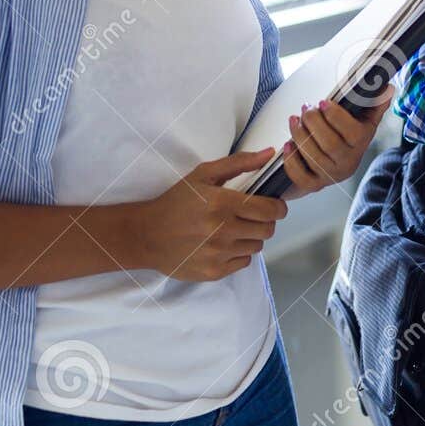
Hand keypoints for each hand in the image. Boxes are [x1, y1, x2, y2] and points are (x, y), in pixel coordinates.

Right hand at [131, 150, 288, 281]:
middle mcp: (222, 231)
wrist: (146, 235)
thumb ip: (239, 163)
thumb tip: (270, 154)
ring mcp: (218, 254)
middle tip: (250, 216)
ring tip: (233, 229)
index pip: (270, 210)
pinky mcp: (214, 272)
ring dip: (251, 237)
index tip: (273, 205)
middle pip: (267, 230)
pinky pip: (243, 262)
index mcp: (222, 204)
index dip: (278, 207)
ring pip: (257, 246)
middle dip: (264, 221)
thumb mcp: (203, 175)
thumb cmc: (176, 202)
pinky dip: (238, 253)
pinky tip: (223, 244)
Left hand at [282, 90, 391, 196]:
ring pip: (314, 157)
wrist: (334, 164)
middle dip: (314, 122)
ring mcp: (331, 175)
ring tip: (294, 120)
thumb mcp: (364, 119)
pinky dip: (292, 160)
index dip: (336, 116)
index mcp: (361, 144)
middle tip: (306, 108)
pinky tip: (288, 144)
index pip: (353, 132)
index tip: (323, 102)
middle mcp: (348, 162)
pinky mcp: (314, 184)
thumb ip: (374, 103)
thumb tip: (387, 88)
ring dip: (299, 135)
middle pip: (330, 144)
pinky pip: (301, 177)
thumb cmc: (347, 137)